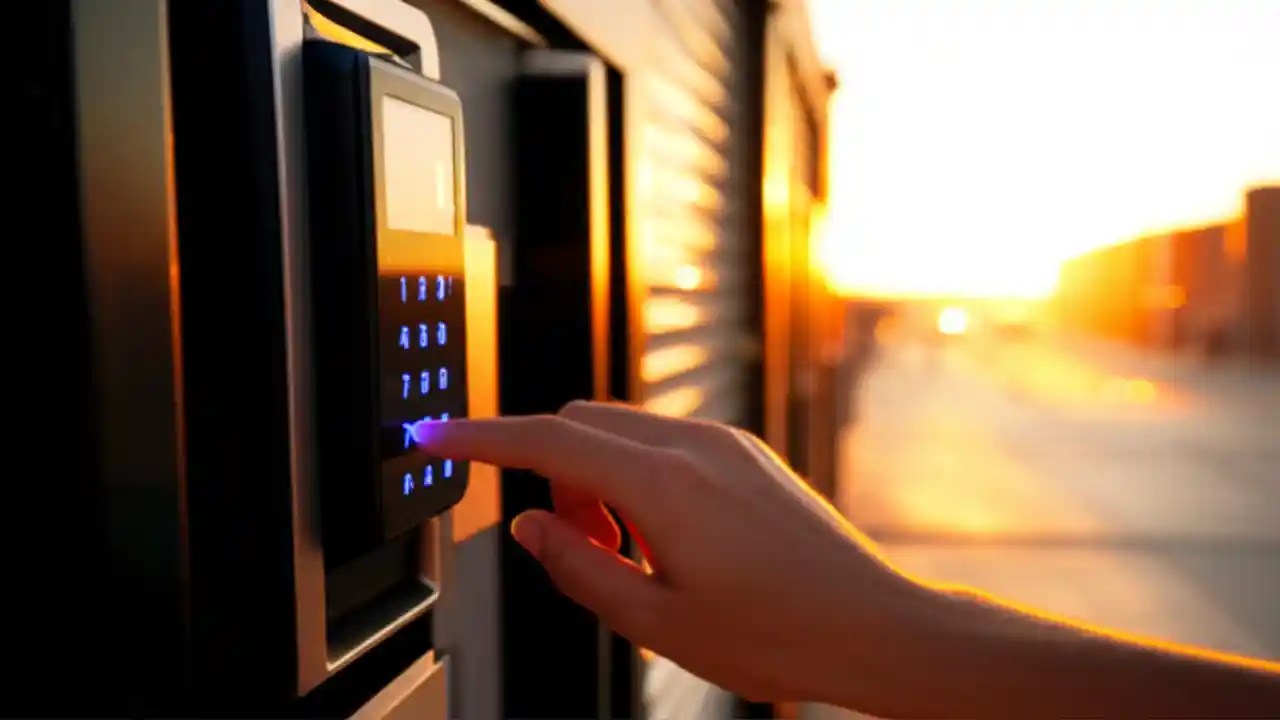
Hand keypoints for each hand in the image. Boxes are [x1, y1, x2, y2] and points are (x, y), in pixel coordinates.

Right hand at [414, 401, 930, 706]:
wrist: (876, 627)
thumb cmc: (780, 635)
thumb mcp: (656, 623)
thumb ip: (577, 567)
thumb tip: (529, 526)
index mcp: (666, 483)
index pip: (548, 441)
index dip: (482, 439)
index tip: (438, 436)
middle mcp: (697, 445)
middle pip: (581, 423)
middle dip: (550, 473)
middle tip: (573, 545)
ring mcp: (727, 443)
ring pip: (622, 431)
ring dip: (595, 477)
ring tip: (626, 554)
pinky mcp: (747, 454)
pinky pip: (665, 442)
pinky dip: (635, 476)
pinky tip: (661, 539)